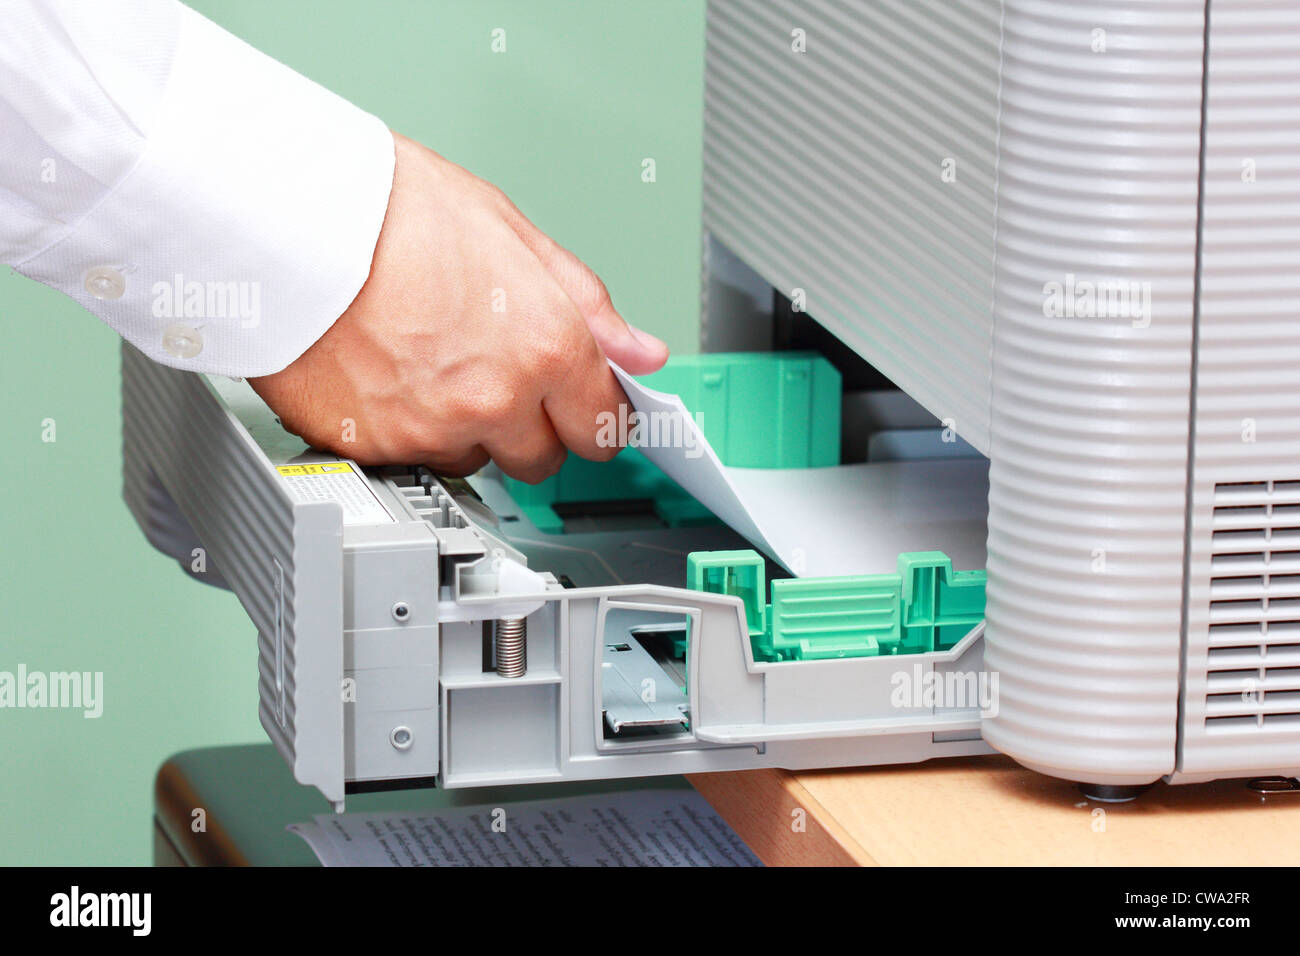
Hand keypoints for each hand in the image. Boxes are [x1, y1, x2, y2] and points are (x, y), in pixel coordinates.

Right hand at [249, 131, 668, 482]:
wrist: (287, 215)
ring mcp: (432, 430)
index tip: (585, 411)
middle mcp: (494, 399)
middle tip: (499, 377)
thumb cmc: (390, 208)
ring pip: (475, 460)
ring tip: (430, 364)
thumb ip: (586, 305)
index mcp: (544, 345)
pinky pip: (411, 459)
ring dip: (467, 430)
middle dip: (532, 427)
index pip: (602, 426)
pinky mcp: (373, 448)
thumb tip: (639, 350)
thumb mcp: (512, 234)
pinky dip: (407, 430)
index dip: (595, 416)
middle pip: (542, 460)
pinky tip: (388, 375)